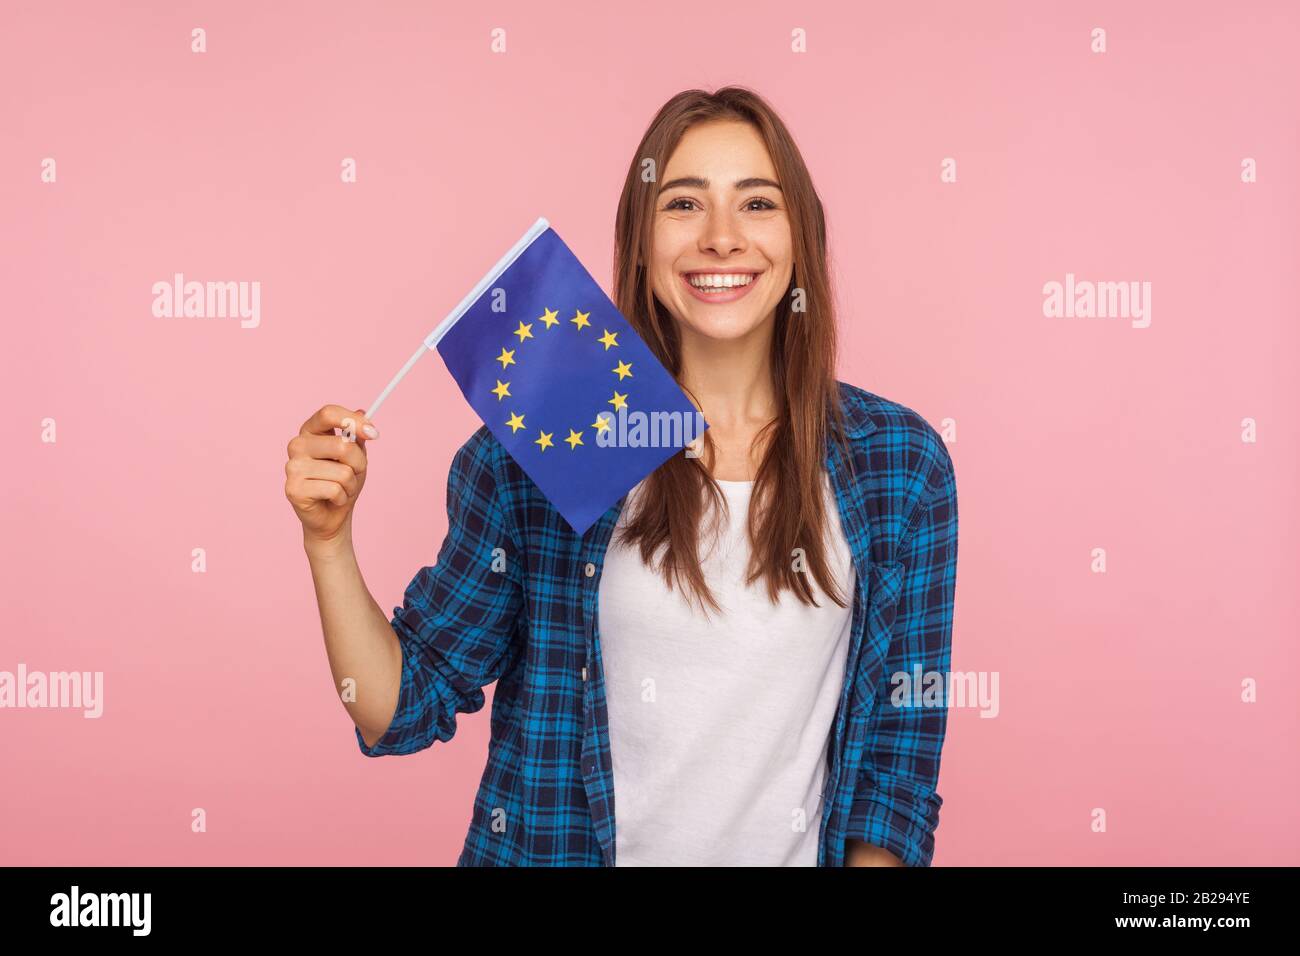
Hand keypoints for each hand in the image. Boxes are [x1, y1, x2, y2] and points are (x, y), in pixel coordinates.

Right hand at [284, 404, 378, 548]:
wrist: (332, 516)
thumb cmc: (343, 482)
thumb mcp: (356, 456)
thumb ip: (357, 435)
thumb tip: (362, 411)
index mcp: (310, 431)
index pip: (328, 413)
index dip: (353, 420)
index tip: (374, 433)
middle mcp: (297, 445)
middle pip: (341, 444)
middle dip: (358, 463)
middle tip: (353, 474)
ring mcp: (292, 467)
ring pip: (342, 471)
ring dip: (350, 484)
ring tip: (341, 489)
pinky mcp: (293, 489)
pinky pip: (334, 489)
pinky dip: (342, 497)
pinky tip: (332, 499)